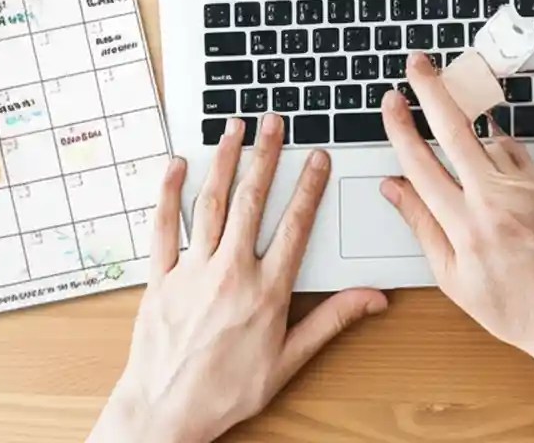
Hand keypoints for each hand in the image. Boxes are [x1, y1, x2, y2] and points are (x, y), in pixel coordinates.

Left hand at [89, 114, 387, 442]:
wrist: (167, 411)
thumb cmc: (226, 391)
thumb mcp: (289, 361)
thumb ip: (331, 321)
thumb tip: (372, 299)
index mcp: (266, 291)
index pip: (295, 225)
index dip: (309, 187)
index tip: (317, 157)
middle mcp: (230, 272)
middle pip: (252, 201)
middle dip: (266, 156)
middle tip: (274, 123)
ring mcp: (192, 271)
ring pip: (211, 204)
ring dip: (224, 161)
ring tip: (234, 129)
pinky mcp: (160, 277)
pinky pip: (164, 226)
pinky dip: (169, 192)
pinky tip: (176, 164)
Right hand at [379, 53, 533, 359]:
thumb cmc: (518, 310)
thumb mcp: (454, 279)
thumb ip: (422, 227)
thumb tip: (392, 188)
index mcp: (463, 224)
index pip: (420, 163)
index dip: (400, 128)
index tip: (391, 102)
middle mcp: (497, 199)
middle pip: (455, 132)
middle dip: (432, 91)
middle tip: (419, 64)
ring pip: (502, 138)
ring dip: (484, 115)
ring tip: (472, 92)